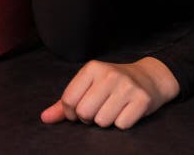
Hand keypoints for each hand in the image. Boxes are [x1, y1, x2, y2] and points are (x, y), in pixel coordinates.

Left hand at [40, 57, 179, 129]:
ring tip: (112, 109)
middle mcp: (109, 74)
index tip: (79, 109)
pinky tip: (126, 111)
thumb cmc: (112, 84)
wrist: (149, 78)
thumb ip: (64, 103)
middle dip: (88, 118)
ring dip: (105, 121)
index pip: (68, 100)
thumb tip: (44, 119)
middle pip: (84, 112)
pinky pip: (121, 125)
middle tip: (97, 110)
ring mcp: (127, 86)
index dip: (71, 112)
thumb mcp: (88, 85)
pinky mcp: (142, 100)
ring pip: (102, 121)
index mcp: (92, 68)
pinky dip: (122, 123)